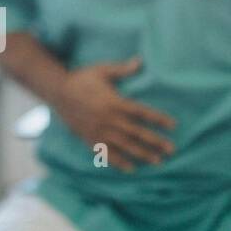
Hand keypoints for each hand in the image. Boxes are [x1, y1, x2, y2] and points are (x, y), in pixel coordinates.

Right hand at [55, 55, 175, 170]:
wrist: (57, 92)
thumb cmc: (81, 79)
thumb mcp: (102, 70)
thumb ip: (122, 69)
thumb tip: (140, 61)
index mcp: (114, 102)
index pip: (141, 112)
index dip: (158, 119)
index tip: (173, 125)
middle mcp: (108, 119)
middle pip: (136, 133)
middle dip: (155, 142)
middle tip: (171, 150)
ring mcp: (99, 131)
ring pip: (124, 146)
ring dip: (142, 154)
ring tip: (157, 162)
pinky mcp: (90, 138)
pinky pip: (106, 153)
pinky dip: (118, 162)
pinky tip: (131, 169)